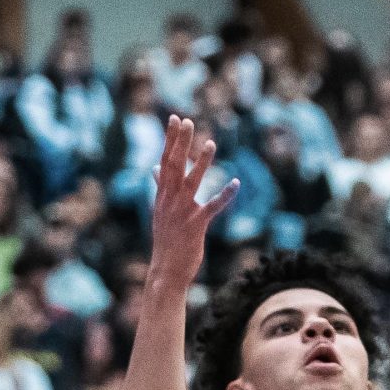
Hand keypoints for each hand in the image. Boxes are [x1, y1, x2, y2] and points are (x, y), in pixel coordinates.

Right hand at [149, 116, 240, 285]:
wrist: (166, 269)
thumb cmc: (166, 239)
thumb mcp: (160, 210)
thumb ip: (160, 187)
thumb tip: (154, 169)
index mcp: (162, 195)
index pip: (165, 161)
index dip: (170, 140)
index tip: (175, 119)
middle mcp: (170, 199)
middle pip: (174, 165)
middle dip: (180, 142)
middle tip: (188, 121)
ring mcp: (182, 211)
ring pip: (192, 181)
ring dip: (201, 162)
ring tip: (210, 143)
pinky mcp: (196, 224)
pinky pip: (213, 206)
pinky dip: (225, 195)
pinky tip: (235, 183)